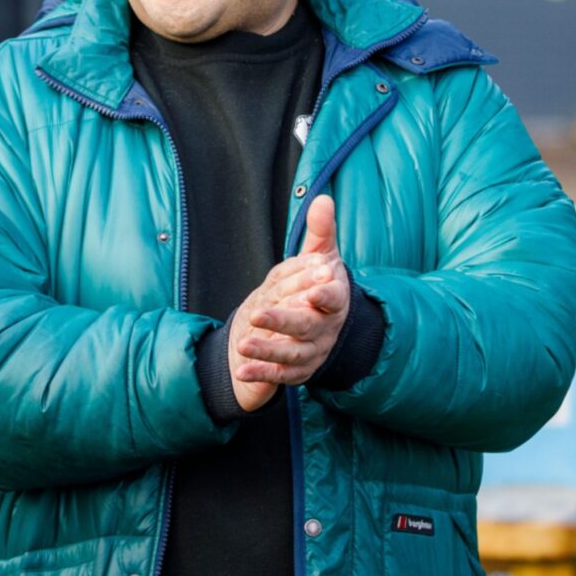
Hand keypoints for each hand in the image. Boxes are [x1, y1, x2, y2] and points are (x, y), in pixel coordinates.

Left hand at [225, 196, 351, 410]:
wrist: (324, 322)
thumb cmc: (321, 282)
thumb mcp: (322, 256)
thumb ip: (321, 230)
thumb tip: (323, 199)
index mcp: (334, 300)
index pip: (333, 299)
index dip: (325, 297)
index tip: (313, 292)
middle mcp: (325, 328)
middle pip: (307, 327)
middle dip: (283, 322)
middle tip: (258, 314)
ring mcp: (313, 351)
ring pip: (293, 355)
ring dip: (269, 351)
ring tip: (244, 345)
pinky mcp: (300, 370)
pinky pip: (282, 376)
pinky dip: (263, 374)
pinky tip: (241, 369)